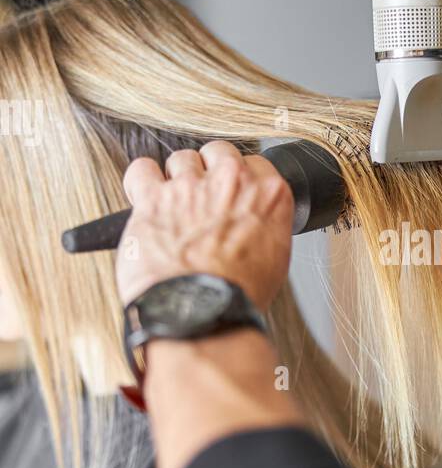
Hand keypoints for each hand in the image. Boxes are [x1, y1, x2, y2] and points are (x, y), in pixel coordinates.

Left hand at [116, 141, 293, 309]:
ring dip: (175, 178)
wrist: (202, 314)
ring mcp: (191, 187)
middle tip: (201, 198)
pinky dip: (141, 180)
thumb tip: (249, 224)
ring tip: (172, 206)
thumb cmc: (236, 296)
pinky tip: (144, 195)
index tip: (230, 193)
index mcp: (268, 196)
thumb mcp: (274, 259)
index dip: (237, 180)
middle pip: (217, 153)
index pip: (254, 164)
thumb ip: (264, 226)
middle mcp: (232, 182)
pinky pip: (142, 169)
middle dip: (208, 171)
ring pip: (180, 159)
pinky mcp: (153, 198)